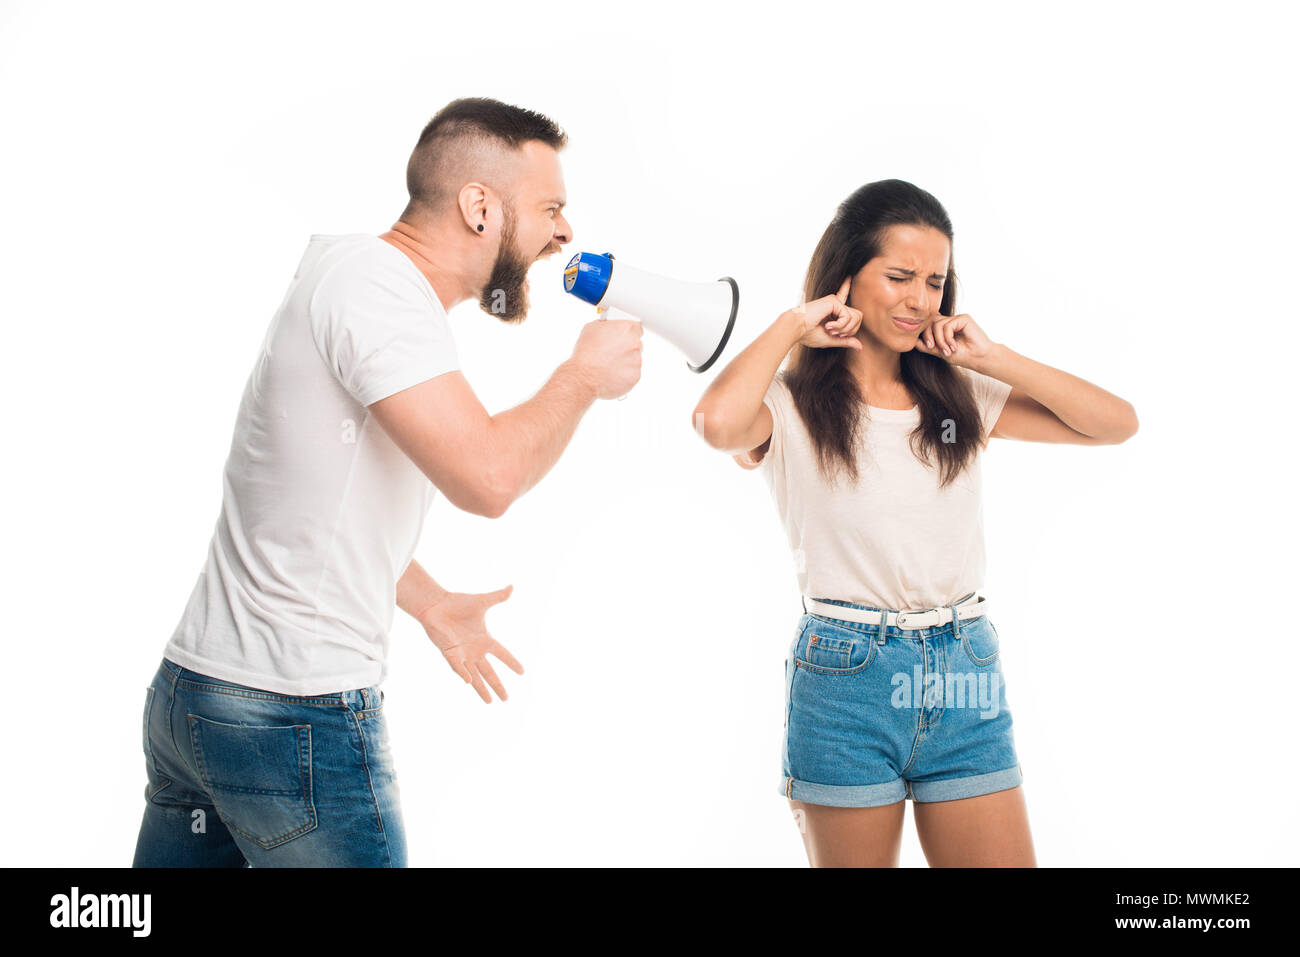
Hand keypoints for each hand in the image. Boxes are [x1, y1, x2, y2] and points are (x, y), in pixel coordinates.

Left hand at [417, 585, 522, 702]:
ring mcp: (462, 654)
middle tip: (506, 699)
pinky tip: (469, 682)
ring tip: (490, 702)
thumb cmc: (458, 603)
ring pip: (474, 676)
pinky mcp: (450, 652)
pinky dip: (463, 673)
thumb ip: (497, 597)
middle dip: (497, 685)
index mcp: (484, 640)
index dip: (511, 662)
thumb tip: (512, 587)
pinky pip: (458, 666)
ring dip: (481, 689)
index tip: (522, 672)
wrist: (437, 605)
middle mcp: (474, 650)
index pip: (502, 654)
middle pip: (489, 672)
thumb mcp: (482, 602)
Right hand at [570, 318, 642, 398]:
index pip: (636, 327)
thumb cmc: (586, 354)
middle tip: (613, 352)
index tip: (623, 336)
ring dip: (626, 361)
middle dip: (627, 347)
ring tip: (610, 364)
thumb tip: (609, 326)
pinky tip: (612, 373)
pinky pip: (633, 373)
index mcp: (626, 328)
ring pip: (635, 359)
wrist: (584, 376)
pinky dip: (625, 374)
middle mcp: (634, 343)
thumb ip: (606, 325)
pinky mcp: (635, 375)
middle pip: (637, 343)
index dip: (628, 332)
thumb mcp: (591, 328)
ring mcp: (637, 360)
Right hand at [787, 277, 862, 349]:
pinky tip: (828, 327)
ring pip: (856, 317)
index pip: (843, 297)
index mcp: (832, 311)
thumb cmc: (808, 334)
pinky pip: (848, 316)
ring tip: (831, 330)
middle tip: (836, 334)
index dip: (846, 287)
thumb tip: (860, 346)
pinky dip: (840, 325)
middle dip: (851, 330)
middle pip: (858, 317)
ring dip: (845, 329)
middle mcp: (834, 304)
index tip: (849, 275)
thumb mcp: (831, 340)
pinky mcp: (834, 301)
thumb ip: (845, 341)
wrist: (796, 328)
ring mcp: (834, 302)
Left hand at [913, 312, 995, 367]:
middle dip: (928, 336)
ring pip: (937, 324)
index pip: (928, 325)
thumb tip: (913, 341)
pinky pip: (947, 325)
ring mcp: (956, 319)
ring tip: (947, 350)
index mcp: (944, 328)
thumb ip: (928, 346)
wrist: (979, 358)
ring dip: (939, 340)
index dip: (924, 334)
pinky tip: (955, 346)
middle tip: (934, 348)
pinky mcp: (963, 318)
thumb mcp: (940, 352)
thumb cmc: (963, 356)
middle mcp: (949, 321)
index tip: (929, 346)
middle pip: (930, 322)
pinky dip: (948, 338)